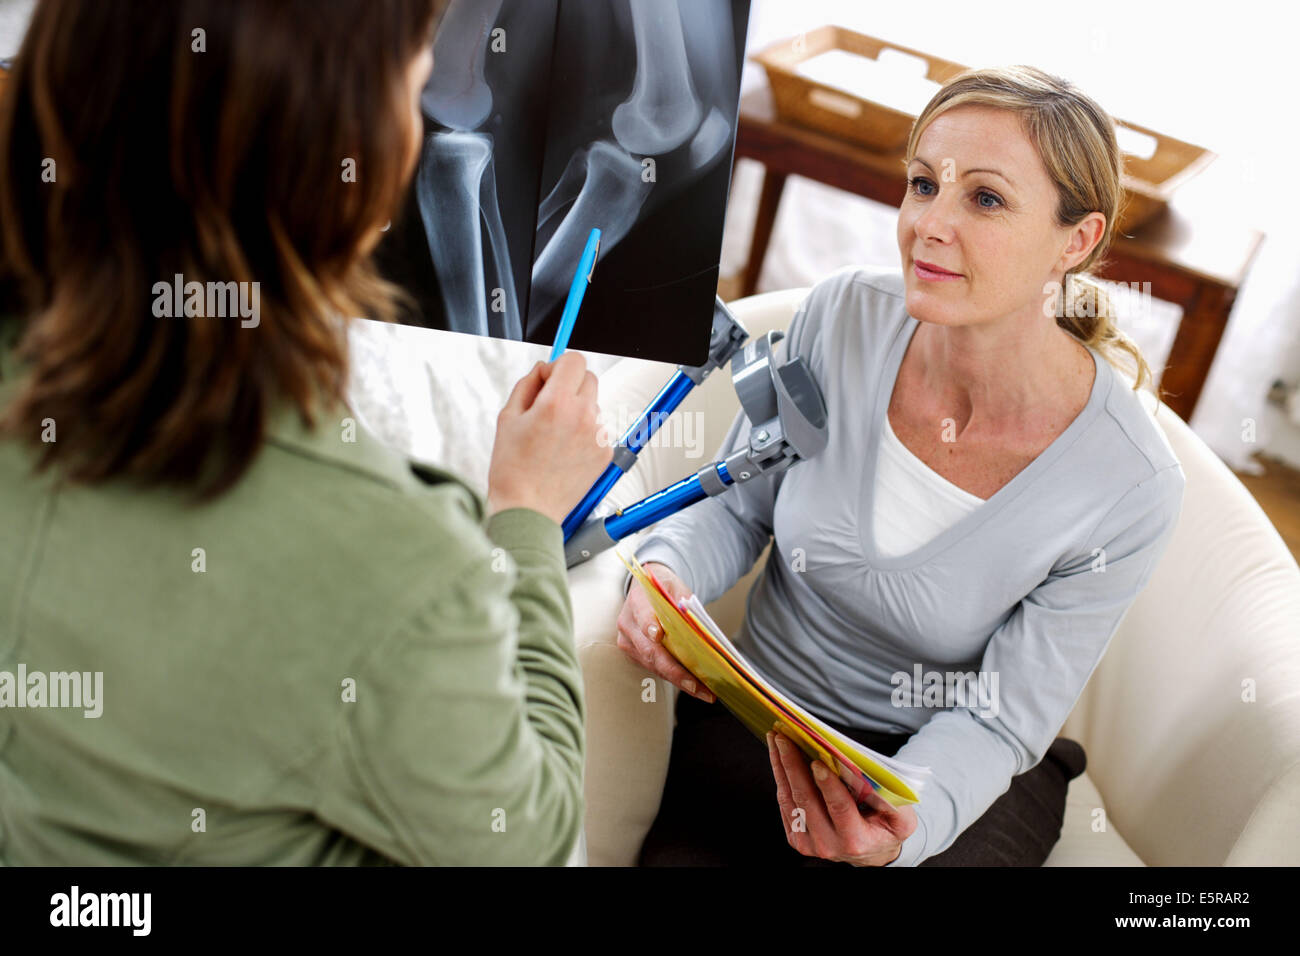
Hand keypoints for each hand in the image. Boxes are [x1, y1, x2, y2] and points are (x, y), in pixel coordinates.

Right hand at [486, 352, 612, 525]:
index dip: (558, 365)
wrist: (528, 511)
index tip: (549, 378)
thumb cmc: (512, 470)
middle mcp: (583, 416)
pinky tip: (564, 450)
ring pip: (593, 405)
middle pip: (588, 378)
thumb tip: (543, 370)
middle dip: (570, 384)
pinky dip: (584, 432)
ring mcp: (598, 436)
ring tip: (554, 435)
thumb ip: (527, 385)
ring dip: (577, 409)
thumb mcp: (507, 418)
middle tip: (549, 405)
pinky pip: (597, 429)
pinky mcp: (605, 453)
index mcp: (557, 404)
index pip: (574, 360)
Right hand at [615, 562, 715, 702]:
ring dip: (678, 680)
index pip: (642, 614)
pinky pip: (654, 668)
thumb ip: (684, 605)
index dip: (649, 625)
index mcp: (638, 600)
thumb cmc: (664, 589)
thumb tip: (699, 629)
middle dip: (674, 670)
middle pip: (650, 650)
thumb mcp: (677, 589)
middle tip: (696, 685)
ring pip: (653, 664)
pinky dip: (674, 677)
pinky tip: (694, 686)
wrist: (646, 590)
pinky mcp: (633, 654)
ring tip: (703, 691)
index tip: (657, 635)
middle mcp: (628, 623)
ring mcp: (627, 641)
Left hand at [768, 731, 917, 865]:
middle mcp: (828, 845)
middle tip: (786, 738)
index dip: (828, 784)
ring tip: (777, 739)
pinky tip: (778, 756)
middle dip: (793, 766)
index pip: (839, 808)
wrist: (870, 851)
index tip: (818, 761)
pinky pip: (784, 803)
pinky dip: (780, 776)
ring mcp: (808, 843)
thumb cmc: (885, 828)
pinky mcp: (795, 836)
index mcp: (855, 840)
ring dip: (781, 766)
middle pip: (806, 800)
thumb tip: (868, 771)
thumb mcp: (900, 817)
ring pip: (789, 799)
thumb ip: (889, 798)